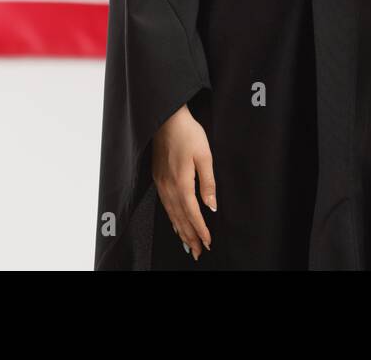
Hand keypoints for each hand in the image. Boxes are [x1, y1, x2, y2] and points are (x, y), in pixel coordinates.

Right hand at [151, 103, 214, 259]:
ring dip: (180, 231)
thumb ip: (208, 183)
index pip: (193, 213)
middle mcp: (169, 187)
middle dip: (190, 237)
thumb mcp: (204, 156)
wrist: (167, 118)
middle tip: (197, 253)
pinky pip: (165, 205)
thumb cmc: (188, 134)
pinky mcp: (158, 178)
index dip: (201, 230)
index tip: (208, 243)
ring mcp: (161, 183)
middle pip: (180, 218)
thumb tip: (212, 206)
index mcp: (182, 182)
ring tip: (187, 245)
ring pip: (171, 214)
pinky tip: (175, 223)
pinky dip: (171, 218)